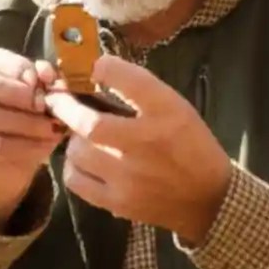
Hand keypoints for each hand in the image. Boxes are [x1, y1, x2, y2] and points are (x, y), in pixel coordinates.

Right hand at [0, 49, 65, 231]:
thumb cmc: (18, 131)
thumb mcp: (34, 105)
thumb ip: (43, 86)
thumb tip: (49, 74)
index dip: (19, 67)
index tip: (42, 81)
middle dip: (17, 92)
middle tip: (44, 106)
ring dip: (24, 121)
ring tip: (50, 129)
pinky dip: (22, 145)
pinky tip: (42, 147)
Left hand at [45, 55, 232, 245]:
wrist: (209, 198)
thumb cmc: (188, 144)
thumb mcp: (173, 107)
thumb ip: (137, 89)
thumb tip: (93, 70)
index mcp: (167, 113)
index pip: (133, 81)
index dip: (105, 68)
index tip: (91, 66)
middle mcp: (147, 143)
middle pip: (89, 123)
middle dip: (66, 108)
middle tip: (59, 100)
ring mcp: (130, 177)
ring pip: (77, 152)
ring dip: (73, 139)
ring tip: (81, 135)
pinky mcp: (119, 202)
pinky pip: (76, 180)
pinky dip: (73, 167)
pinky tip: (84, 161)